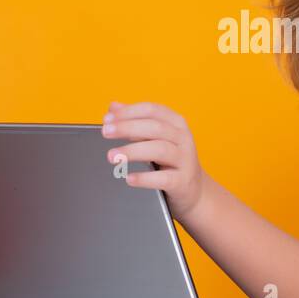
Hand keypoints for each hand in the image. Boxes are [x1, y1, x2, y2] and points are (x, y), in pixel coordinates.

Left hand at [101, 100, 208, 223]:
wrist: (193, 190)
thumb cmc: (171, 160)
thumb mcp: (156, 137)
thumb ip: (135, 121)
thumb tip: (113, 107)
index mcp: (176, 123)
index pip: (151, 110)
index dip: (128, 112)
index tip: (108, 119)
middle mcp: (183, 138)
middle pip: (155, 127)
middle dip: (127, 128)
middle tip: (105, 132)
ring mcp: (185, 160)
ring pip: (159, 150)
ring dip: (133, 151)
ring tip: (112, 156)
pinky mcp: (182, 181)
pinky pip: (163, 178)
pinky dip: (144, 178)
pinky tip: (129, 178)